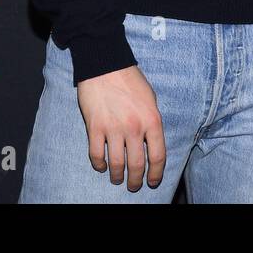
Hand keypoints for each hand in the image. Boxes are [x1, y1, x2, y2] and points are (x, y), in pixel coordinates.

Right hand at [76, 65, 166, 191]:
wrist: (106, 66)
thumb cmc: (131, 80)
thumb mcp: (151, 100)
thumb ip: (151, 121)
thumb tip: (150, 142)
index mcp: (152, 120)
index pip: (158, 156)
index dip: (156, 173)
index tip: (153, 181)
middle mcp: (134, 128)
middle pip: (137, 165)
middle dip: (135, 180)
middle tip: (133, 186)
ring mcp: (114, 129)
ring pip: (116, 164)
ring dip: (117, 176)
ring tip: (118, 179)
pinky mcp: (95, 127)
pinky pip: (96, 155)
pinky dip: (99, 165)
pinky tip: (102, 166)